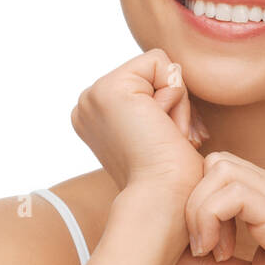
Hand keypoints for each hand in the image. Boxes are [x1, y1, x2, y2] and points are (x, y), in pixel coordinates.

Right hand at [71, 48, 207, 199]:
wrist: (164, 199)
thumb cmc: (173, 180)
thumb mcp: (158, 135)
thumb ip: (155, 107)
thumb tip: (173, 77)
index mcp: (96, 116)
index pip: (147, 82)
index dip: (171, 108)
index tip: (170, 141)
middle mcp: (87, 103)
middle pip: (153, 72)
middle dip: (175, 105)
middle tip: (169, 142)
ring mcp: (93, 95)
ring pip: (159, 69)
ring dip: (176, 105)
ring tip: (165, 138)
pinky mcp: (110, 88)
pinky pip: (162, 64)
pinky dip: (176, 97)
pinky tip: (162, 128)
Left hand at [171, 151, 264, 264]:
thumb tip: (169, 258)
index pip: (220, 174)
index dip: (198, 204)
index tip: (201, 250)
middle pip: (213, 163)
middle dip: (193, 202)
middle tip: (205, 251)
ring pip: (217, 168)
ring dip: (199, 211)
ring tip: (212, 253)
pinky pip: (230, 190)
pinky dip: (211, 218)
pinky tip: (219, 253)